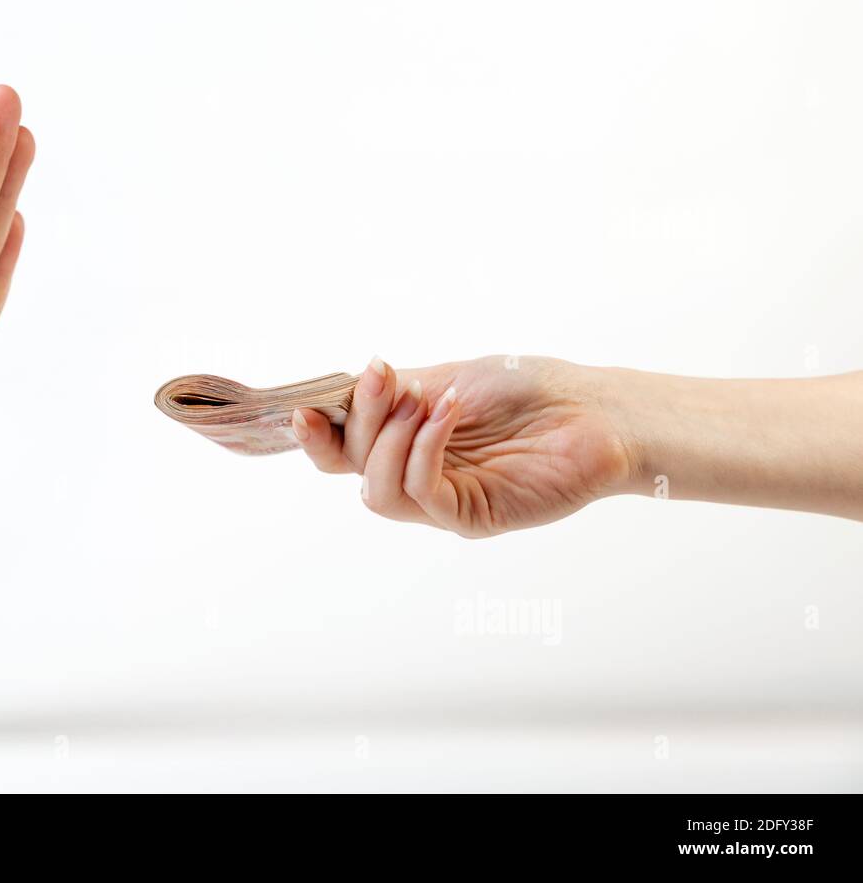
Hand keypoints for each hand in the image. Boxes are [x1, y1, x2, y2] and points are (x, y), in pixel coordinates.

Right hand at [292, 356, 632, 536]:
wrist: (592, 408)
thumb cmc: (528, 390)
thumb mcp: (445, 379)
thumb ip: (392, 392)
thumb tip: (339, 391)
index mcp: (403, 444)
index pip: (342, 452)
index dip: (315, 437)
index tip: (305, 409)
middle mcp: (416, 477)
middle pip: (352, 466)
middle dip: (360, 419)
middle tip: (384, 378)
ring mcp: (442, 502)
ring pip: (377, 492)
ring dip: (389, 439)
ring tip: (422, 399)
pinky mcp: (471, 518)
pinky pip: (423, 495)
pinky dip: (423, 449)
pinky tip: (446, 414)